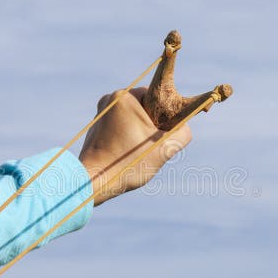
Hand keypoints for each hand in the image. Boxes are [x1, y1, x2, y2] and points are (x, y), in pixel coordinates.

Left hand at [78, 87, 191, 205]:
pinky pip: (119, 126)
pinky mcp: (95, 126)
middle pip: (143, 107)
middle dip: (152, 124)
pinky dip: (127, 137)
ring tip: (137, 152)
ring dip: (139, 132)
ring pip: (132, 118)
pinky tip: (126, 154)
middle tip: (151, 145)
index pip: (156, 96)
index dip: (165, 113)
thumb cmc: (127, 164)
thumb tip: (184, 126)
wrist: (92, 181)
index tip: (162, 132)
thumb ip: (182, 133)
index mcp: (124, 97)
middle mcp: (109, 99)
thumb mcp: (164, 149)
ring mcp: (100, 113)